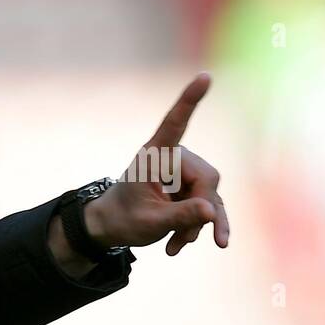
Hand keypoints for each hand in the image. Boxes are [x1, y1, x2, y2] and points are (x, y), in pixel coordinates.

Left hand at [86, 73, 229, 255]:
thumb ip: (180, 217)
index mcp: (155, 156)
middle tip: (180, 239)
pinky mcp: (192, 189)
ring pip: (211, 198)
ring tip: (175, 247)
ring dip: (197, 226)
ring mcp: (185, 174)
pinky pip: (208, 207)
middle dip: (200, 212)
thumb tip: (213, 212)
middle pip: (208, 179)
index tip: (204, 77)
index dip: (189, 101)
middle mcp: (174, 159)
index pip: (175, 124)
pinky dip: (199, 228)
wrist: (111, 227)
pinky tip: (178, 247)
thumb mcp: (148, 223)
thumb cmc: (122, 219)